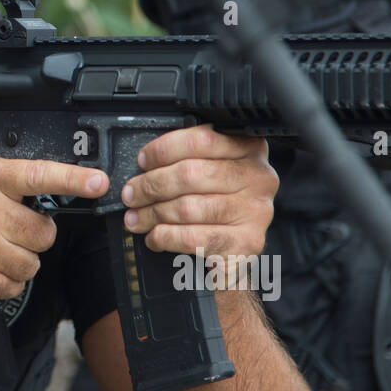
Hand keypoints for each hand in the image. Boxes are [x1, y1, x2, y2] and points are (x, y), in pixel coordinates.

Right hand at [0, 150, 108, 312]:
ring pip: (33, 261)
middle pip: (44, 230)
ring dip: (18, 260)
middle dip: (32, 234)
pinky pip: (14, 284)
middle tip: (8, 231)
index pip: (39, 174)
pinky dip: (3, 281)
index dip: (75, 179)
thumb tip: (45, 181)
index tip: (100, 182)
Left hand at [119, 126, 277, 284]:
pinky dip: (165, 237)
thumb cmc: (215, 204)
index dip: (164, 149)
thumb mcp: (210, 172)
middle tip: (131, 194)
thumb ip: (187, 158)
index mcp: (250, 149)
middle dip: (151, 185)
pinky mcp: (246, 243)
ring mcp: (255, 212)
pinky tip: (155, 236)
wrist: (234, 252)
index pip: (202, 139)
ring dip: (153, 213)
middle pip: (191, 174)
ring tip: (136, 218)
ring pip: (188, 207)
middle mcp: (259, 177)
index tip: (143, 161)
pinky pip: (193, 237)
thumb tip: (145, 162)